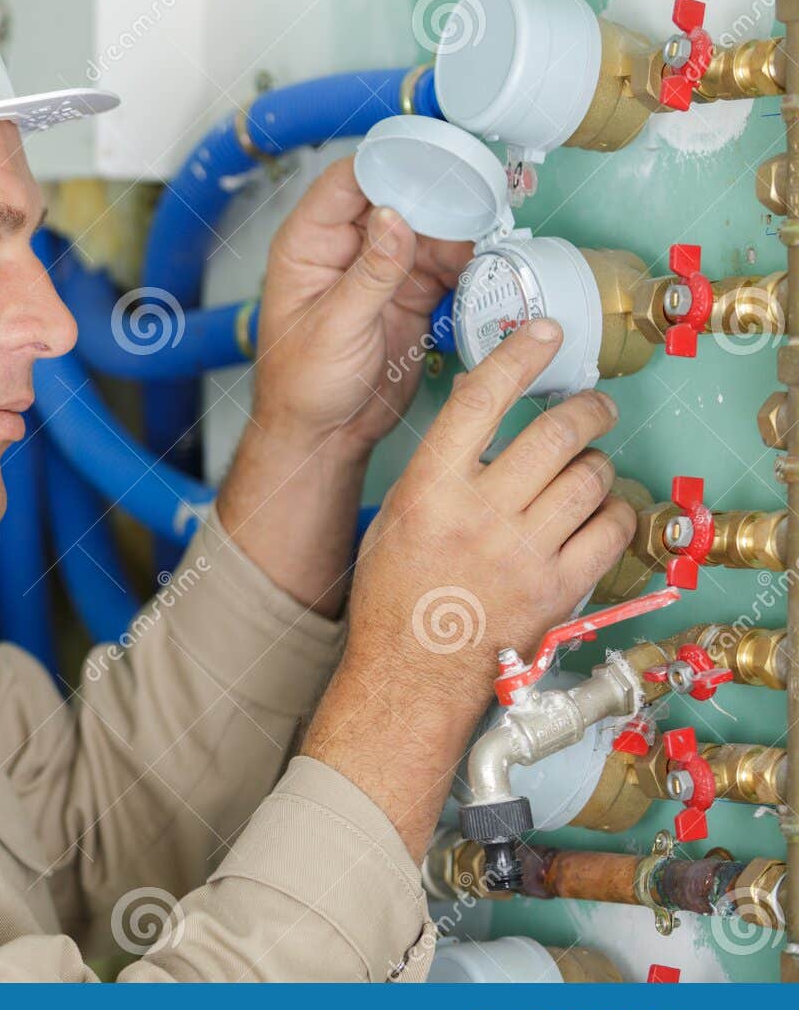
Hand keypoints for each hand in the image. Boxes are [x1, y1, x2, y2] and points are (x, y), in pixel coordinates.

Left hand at [252, 158, 472, 458]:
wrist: (326, 436)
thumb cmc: (301, 386)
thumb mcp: (335, 327)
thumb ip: (370, 273)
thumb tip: (396, 217)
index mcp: (309, 245)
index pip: (346, 181)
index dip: (386, 164)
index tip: (428, 158)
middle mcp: (346, 249)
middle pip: (397, 199)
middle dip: (435, 198)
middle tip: (473, 198)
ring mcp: (381, 270)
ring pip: (427, 231)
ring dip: (457, 233)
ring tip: (483, 239)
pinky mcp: (410, 295)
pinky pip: (445, 266)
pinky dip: (467, 266)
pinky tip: (483, 269)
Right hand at [299, 319, 636, 856]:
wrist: (409, 676)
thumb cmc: (395, 599)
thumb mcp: (395, 518)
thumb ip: (438, 471)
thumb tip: (482, 424)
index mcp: (428, 489)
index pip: (481, 398)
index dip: (520, 355)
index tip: (545, 334)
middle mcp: (479, 514)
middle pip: (555, 432)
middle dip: (587, 409)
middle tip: (594, 406)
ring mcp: (523, 553)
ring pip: (590, 478)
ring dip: (597, 463)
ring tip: (588, 468)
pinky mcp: (559, 588)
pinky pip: (612, 531)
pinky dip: (615, 514)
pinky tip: (601, 515)